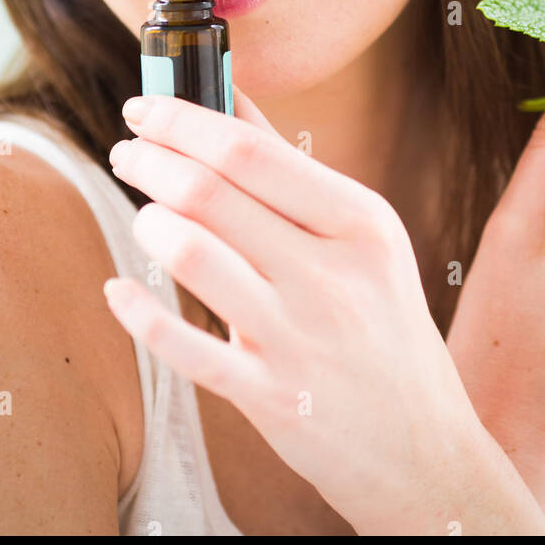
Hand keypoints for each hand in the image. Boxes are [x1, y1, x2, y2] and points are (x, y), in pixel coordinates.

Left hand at [102, 86, 544, 533]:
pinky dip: (139, 310)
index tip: (143, 107)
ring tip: (143, 215)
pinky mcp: (269, 396)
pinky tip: (118, 288)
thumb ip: (291, 168)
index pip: (250, 151)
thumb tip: (229, 96)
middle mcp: (332, 274)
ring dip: (150, 224)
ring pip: (193, 256)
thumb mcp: (364, 238)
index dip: (182, 121)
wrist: (426, 448)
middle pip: (212, 194)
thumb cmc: (383, 325)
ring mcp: (299, 338)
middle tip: (127, 153)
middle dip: (151, 162)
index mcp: (360, 222)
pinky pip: (183, 345)